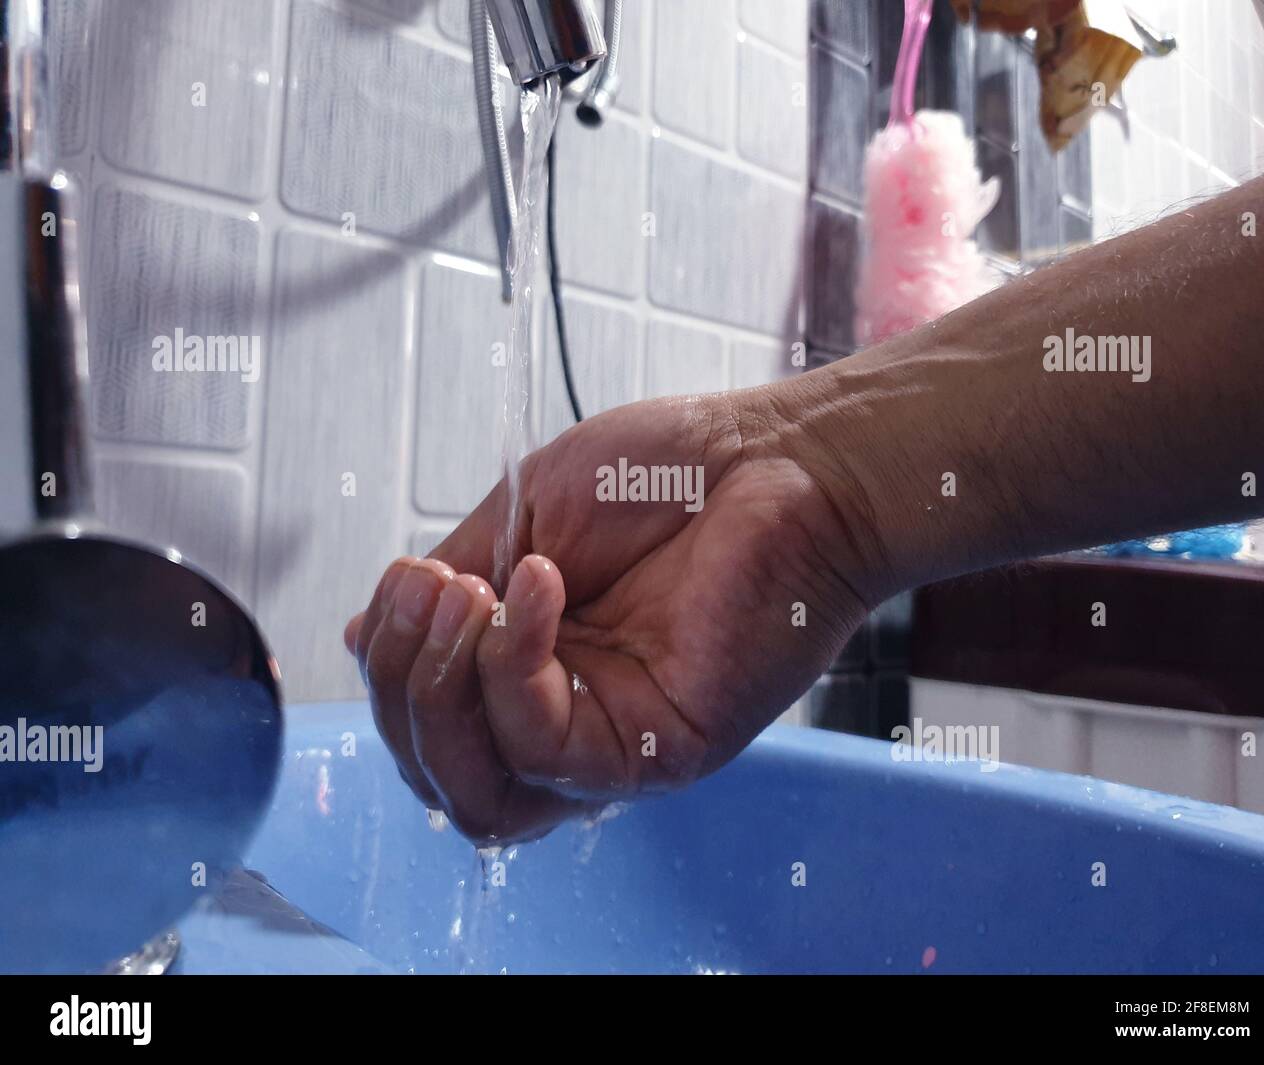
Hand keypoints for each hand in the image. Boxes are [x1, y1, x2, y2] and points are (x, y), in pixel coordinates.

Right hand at [344, 387, 876, 844]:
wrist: (774, 459)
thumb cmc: (666, 478)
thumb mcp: (522, 522)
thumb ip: (450, 590)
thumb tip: (361, 638)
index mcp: (529, 674)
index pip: (425, 725)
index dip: (389, 664)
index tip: (406, 575)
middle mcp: (565, 723)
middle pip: (438, 774)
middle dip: (400, 680)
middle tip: (425, 584)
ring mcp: (609, 744)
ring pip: (478, 795)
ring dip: (438, 691)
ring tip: (463, 593)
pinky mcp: (656, 751)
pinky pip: (544, 745)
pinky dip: (513, 661)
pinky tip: (540, 582)